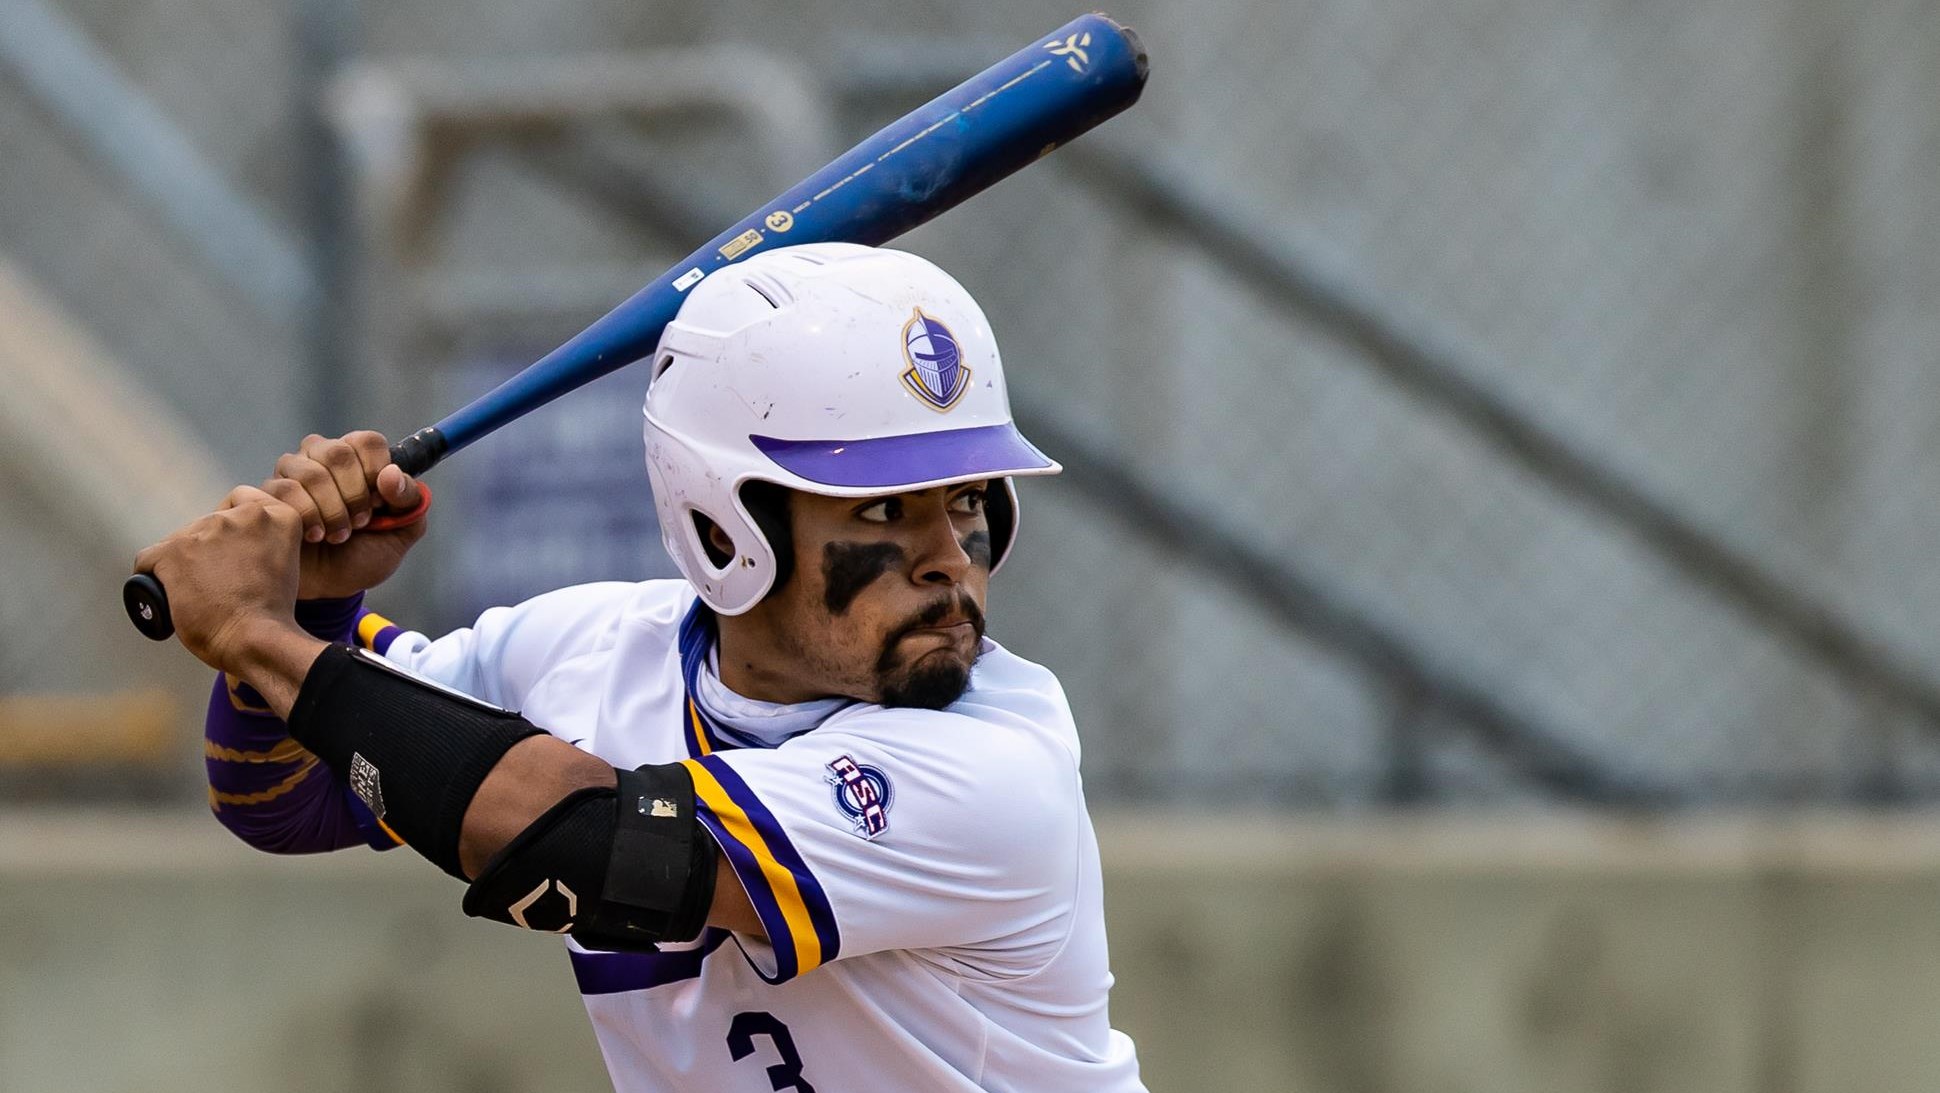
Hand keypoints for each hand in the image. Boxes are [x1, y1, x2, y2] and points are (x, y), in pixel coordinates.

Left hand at [132, 486, 310, 675]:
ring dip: (183, 565)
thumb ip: (265, 543)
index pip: (242, 500)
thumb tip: (234, 545)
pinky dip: (153, 579)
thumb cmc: (271, 615)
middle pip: (207, 522)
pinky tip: (169, 598)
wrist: (256, 641)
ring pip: (178, 542)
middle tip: (218, 583)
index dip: (234, 527)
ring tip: (198, 597)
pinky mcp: (173, 551)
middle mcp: (241, 516)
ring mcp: (204, 531)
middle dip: (207, 549)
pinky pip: (148, 560)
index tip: (237, 554)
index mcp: (277, 516)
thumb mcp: (284, 564)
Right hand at [262, 431, 429, 599]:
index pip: (368, 442)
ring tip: (338, 535)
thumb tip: (391, 474)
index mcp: (357, 459)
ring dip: (331, 510)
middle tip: (359, 523)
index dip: (376, 472)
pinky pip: (284, 490)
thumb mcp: (401, 533)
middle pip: (338, 452)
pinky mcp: (266, 492)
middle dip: (354, 494)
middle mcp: (321, 457)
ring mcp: (291, 472)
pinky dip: (307, 518)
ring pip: (310, 472)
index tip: (379, 504)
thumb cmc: (363, 556)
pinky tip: (314, 536)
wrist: (327, 589)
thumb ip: (410, 501)